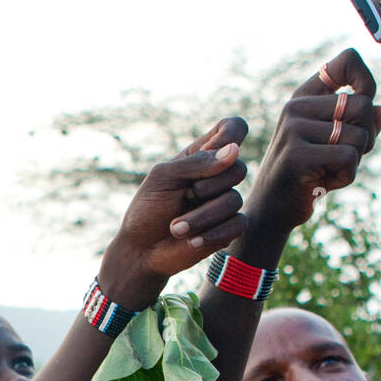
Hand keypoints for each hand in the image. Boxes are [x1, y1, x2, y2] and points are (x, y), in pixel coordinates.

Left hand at [98, 116, 247, 308]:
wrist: (142, 250)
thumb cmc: (148, 209)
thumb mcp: (164, 178)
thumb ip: (197, 162)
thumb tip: (234, 151)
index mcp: (202, 155)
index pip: (233, 129)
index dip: (231, 134)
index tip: (212, 149)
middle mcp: (218, 176)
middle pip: (238, 167)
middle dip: (207, 186)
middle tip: (183, 197)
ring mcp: (225, 202)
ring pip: (234, 200)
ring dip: (200, 217)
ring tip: (175, 228)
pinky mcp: (229, 228)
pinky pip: (238, 225)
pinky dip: (212, 234)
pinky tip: (192, 241)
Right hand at [243, 49, 380, 234]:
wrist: (271, 210)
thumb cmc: (308, 174)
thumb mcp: (335, 143)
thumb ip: (359, 124)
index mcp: (304, 96)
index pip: (347, 60)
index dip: (367, 81)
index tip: (361, 111)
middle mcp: (296, 107)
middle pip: (364, 105)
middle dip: (368, 136)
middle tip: (347, 156)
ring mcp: (293, 129)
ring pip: (359, 135)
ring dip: (355, 161)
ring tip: (330, 171)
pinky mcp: (296, 155)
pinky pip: (348, 158)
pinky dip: (346, 176)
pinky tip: (325, 183)